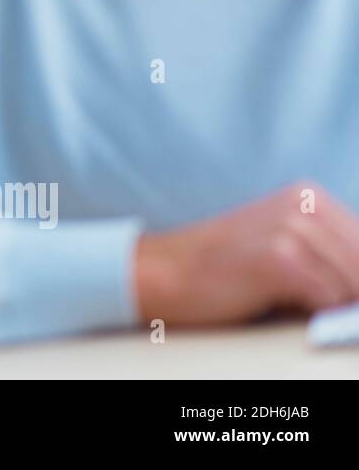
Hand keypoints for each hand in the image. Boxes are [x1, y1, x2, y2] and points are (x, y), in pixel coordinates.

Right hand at [135, 183, 358, 325]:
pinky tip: (288, 306)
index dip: (356, 273)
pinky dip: (318, 313)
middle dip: (353, 290)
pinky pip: (330, 298)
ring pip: (353, 282)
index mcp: (308, 195)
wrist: (166, 271)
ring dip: (338, 305)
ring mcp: (292, 227)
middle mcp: (304, 203)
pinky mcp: (280, 257)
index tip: (343, 292)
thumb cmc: (224, 266)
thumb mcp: (282, 241)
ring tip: (304, 306)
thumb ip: (326, 250)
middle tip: (326, 304)